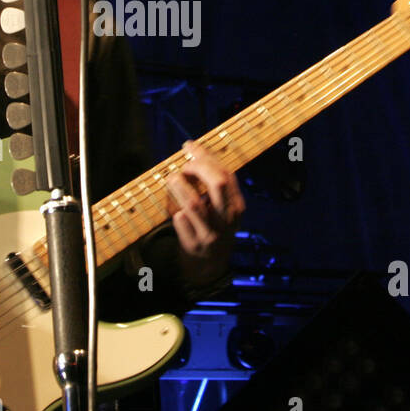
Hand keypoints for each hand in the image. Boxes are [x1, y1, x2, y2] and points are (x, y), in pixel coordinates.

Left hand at [165, 139, 244, 288]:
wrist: (210, 264)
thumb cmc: (214, 226)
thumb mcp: (221, 207)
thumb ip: (213, 183)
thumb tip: (192, 149)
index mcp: (236, 206)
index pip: (226, 174)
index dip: (206, 157)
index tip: (190, 146)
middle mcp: (227, 219)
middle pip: (217, 183)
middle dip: (197, 167)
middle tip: (184, 166)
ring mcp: (211, 233)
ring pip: (194, 203)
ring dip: (180, 186)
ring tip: (172, 179)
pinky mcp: (194, 244)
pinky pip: (181, 221)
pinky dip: (176, 211)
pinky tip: (175, 210)